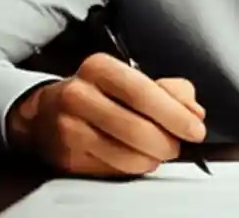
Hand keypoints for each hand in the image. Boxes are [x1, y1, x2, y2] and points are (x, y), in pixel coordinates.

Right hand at [6, 53, 206, 176]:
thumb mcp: (129, 78)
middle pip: (136, 128)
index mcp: (99, 68)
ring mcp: (70, 128)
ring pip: (126, 154)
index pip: (143, 93)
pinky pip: (113, 169)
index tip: (195, 128)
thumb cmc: (97, 93)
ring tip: (157, 152)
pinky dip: (134, 167)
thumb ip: (169, 90)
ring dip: (152, 158)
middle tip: (177, 145)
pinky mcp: (68, 157)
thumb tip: (194, 111)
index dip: (174, 114)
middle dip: (167, 142)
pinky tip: (136, 158)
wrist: (44, 114)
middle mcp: (79, 96)